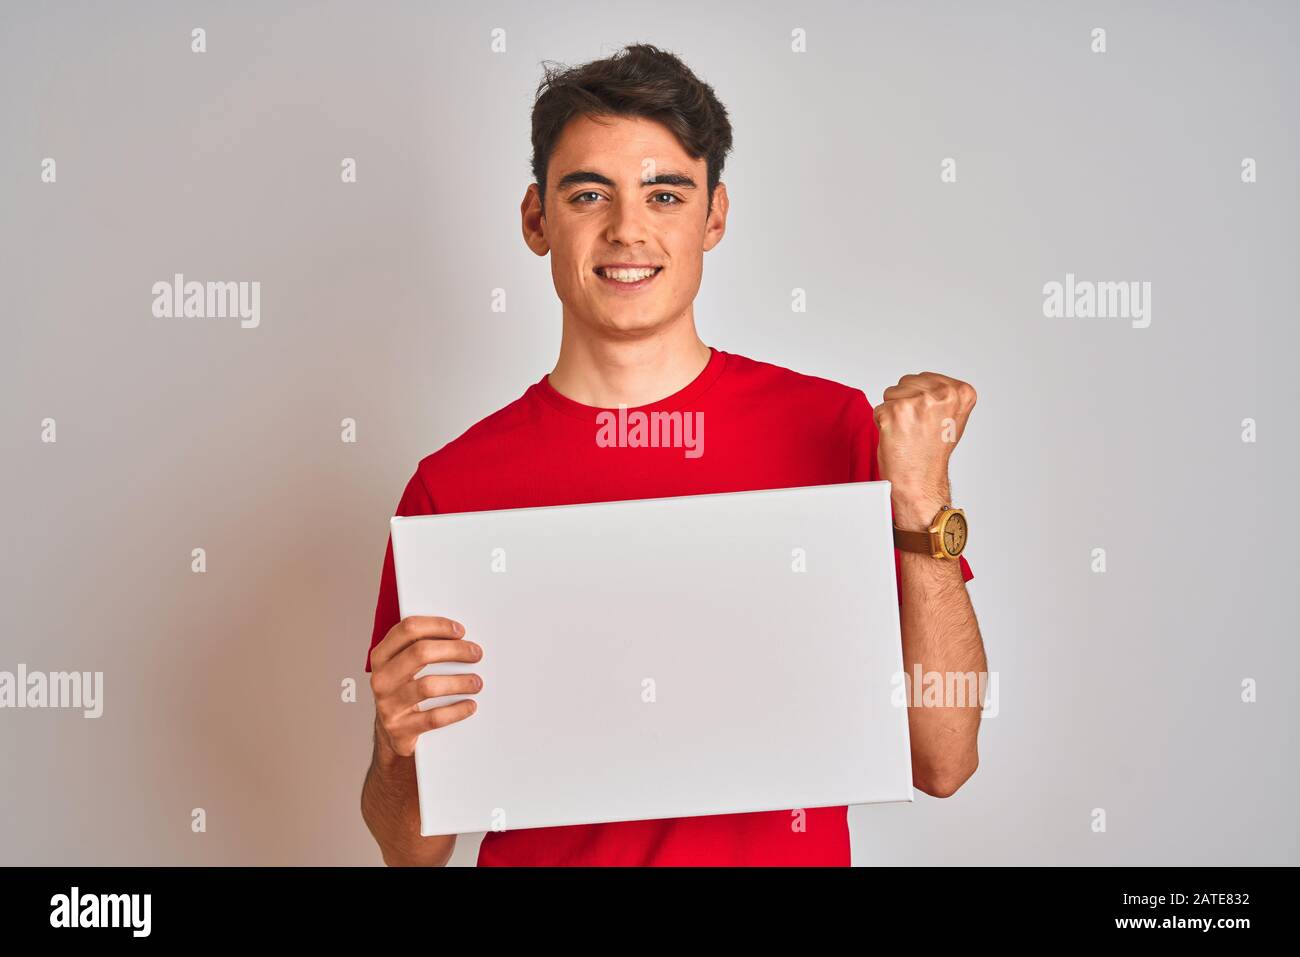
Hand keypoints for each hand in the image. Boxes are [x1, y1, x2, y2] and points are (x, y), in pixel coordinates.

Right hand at [368, 616, 483, 757]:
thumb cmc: (404, 692)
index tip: (460, 631)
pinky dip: (456, 711)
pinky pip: (433, 718)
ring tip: (477, 682)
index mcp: (382, 656)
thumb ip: (421, 649)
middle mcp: (381, 678)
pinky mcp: (400, 729)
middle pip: (420, 653)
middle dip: (454, 650)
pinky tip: (470, 705)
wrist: (391, 734)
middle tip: (475, 654)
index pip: (407, 629)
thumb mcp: (403, 667)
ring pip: (428, 686)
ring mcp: (388, 705)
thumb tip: (460, 637)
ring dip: (459, 682)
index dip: (437, 626)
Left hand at [874, 372, 976, 524]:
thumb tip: (926, 381)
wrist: (921, 482)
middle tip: (917, 428)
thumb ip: (943, 395)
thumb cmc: (932, 454)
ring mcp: (917, 403)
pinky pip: (878, 409)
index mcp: (961, 392)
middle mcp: (941, 395)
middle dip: (906, 403)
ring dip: (894, 412)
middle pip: (906, 382)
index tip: (930, 420)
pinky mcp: (894, 413)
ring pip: (891, 394)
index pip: (924, 378)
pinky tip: (897, 438)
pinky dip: (882, 423)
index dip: (921, 400)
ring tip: (908, 432)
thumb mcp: (952, 417)